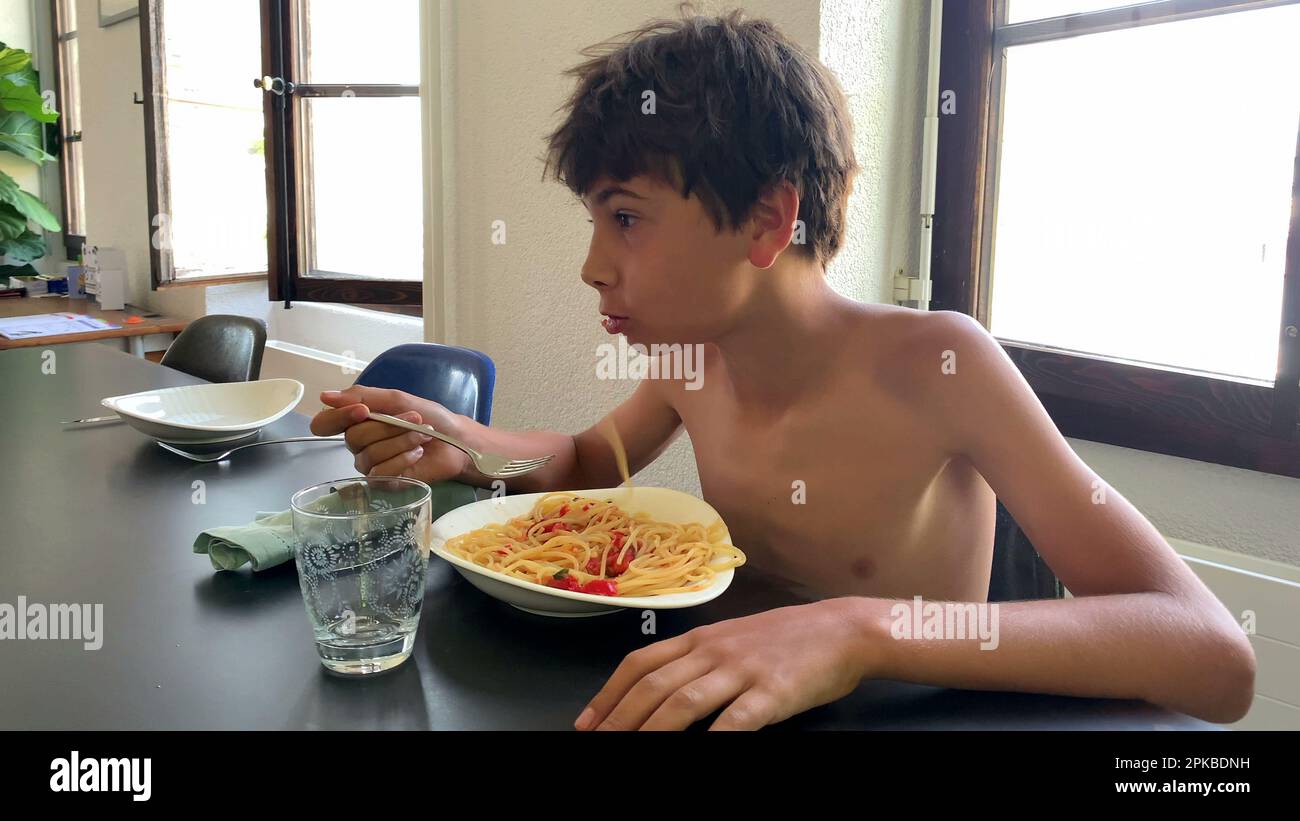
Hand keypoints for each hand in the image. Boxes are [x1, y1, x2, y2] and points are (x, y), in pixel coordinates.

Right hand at [309, 385, 470, 481]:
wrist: (457, 440)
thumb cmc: (429, 417)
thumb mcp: (398, 399)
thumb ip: (363, 396)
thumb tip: (325, 397)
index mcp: (357, 422)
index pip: (324, 424)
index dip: (338, 418)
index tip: (363, 411)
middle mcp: (359, 444)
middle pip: (353, 437)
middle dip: (387, 426)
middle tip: (414, 419)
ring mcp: (370, 464)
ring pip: (370, 454)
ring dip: (401, 441)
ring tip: (423, 435)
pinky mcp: (384, 482)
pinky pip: (381, 472)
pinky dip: (403, 459)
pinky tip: (418, 453)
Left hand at [576, 599, 878, 730]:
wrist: (841, 630)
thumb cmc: (787, 639)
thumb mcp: (733, 639)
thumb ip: (698, 660)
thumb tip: (659, 688)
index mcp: (700, 638)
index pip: (640, 662)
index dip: (608, 694)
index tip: (586, 722)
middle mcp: (712, 650)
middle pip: (651, 685)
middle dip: (618, 718)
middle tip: (596, 742)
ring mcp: (741, 670)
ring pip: (682, 702)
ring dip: (650, 731)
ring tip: (627, 752)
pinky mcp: (770, 692)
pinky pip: (734, 721)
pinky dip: (713, 740)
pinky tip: (700, 755)